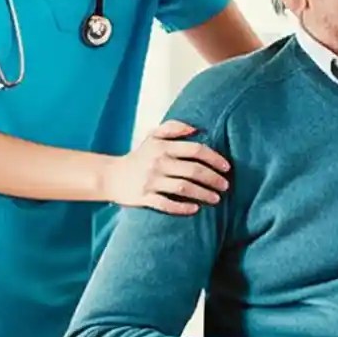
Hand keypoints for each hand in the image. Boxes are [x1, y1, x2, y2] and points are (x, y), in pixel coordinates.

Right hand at [102, 121, 230, 214]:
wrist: (110, 176)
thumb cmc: (139, 156)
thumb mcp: (153, 136)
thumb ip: (173, 127)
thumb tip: (196, 129)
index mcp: (163, 146)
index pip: (195, 150)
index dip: (214, 158)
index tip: (227, 167)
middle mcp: (158, 162)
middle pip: (193, 170)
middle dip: (213, 179)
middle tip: (225, 185)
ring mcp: (151, 181)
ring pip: (183, 188)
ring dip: (203, 194)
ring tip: (216, 199)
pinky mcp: (144, 197)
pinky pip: (166, 204)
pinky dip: (182, 207)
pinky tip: (195, 209)